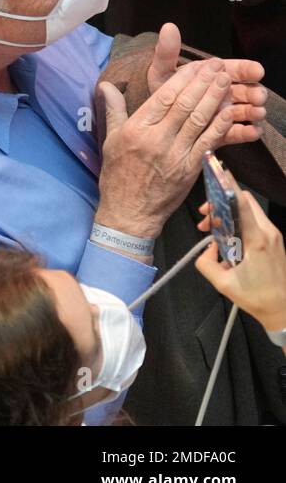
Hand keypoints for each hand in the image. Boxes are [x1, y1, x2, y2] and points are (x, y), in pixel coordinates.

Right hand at [95, 59, 240, 239]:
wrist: (129, 213)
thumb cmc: (117, 176)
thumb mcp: (110, 140)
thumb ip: (113, 110)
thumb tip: (106, 85)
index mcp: (135, 130)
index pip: (163, 97)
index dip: (182, 79)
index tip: (194, 65)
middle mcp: (156, 140)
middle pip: (184, 104)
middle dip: (203, 82)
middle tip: (217, 66)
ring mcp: (175, 155)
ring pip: (199, 120)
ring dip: (215, 98)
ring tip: (225, 81)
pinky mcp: (189, 168)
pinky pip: (208, 141)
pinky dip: (219, 124)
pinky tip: (229, 111)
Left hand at [146, 22, 266, 142]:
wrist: (154, 119)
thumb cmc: (163, 90)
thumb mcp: (162, 71)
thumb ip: (167, 52)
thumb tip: (168, 26)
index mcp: (214, 75)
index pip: (237, 69)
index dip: (249, 69)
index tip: (257, 71)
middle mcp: (224, 93)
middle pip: (246, 90)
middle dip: (255, 92)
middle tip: (258, 96)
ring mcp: (225, 113)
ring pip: (245, 111)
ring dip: (254, 112)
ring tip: (258, 113)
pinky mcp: (222, 132)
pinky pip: (237, 132)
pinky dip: (247, 132)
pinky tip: (253, 132)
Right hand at [197, 191, 285, 332]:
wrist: (283, 310)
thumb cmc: (255, 297)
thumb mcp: (222, 283)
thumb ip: (206, 261)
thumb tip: (209, 246)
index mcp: (257, 239)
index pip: (241, 202)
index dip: (227, 185)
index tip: (215, 172)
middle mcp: (268, 232)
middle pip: (244, 201)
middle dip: (221, 201)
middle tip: (204, 217)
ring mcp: (274, 235)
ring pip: (249, 210)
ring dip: (228, 212)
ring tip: (211, 229)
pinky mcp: (274, 240)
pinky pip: (254, 221)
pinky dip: (237, 221)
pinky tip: (226, 236)